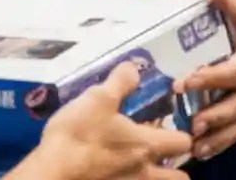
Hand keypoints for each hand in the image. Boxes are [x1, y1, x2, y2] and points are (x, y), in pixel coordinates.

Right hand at [18, 63, 191, 179]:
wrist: (51, 173)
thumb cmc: (78, 134)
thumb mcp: (98, 98)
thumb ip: (120, 82)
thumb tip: (135, 68)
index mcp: (147, 145)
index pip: (184, 142)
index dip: (181, 133)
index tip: (170, 126)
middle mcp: (145, 172)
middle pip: (180, 177)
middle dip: (176, 167)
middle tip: (161, 154)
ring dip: (155, 177)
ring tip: (138, 164)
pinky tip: (114, 173)